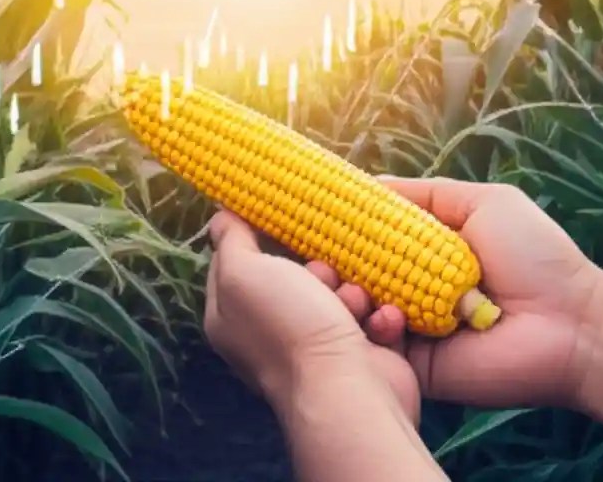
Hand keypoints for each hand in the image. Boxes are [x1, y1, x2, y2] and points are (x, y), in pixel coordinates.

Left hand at [203, 211, 421, 422]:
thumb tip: (222, 216)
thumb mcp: (243, 273)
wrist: (349, 389)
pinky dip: (379, 315)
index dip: (253, 235)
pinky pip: (372, 316)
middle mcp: (271, 332)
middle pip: (294, 274)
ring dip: (351, 289)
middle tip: (320, 272)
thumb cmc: (290, 326)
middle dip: (314, 266)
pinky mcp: (361, 353)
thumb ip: (231, 242)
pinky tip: (379, 320)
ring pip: (338, 291)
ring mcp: (318, 345)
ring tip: (353, 301)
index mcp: (232, 316)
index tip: (277, 213)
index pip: (234, 262)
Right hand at [330, 178, 602, 408]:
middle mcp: (414, 288)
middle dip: (332, 264)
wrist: (572, 325)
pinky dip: (372, 328)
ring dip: (347, 295)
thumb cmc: (536, 257)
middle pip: (355, 274)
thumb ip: (426, 195)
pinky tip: (383, 312)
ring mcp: (412, 327)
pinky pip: (379, 346)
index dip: (340, 228)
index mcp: (426, 252)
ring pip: (359, 310)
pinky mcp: (416, 364)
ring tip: (347, 286)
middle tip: (315, 259)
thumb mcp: (484, 204)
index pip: (369, 239)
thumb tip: (368, 186)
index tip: (308, 216)